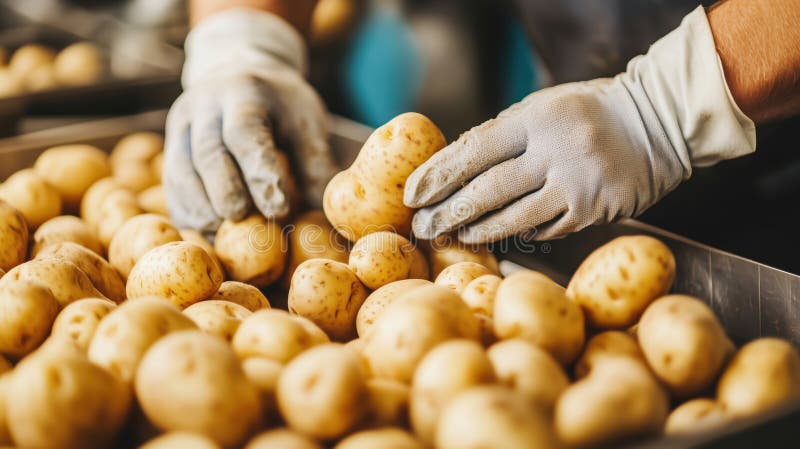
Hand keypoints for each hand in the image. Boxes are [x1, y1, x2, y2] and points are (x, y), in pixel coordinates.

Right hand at [164, 9, 337, 233]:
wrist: (236, 75)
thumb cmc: (282, 108)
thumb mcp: (306, 122)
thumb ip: (315, 162)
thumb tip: (326, 210)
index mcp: (244, 93)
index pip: (246, 134)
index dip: (260, 174)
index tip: (279, 209)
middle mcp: (204, 106)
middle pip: (208, 154)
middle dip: (227, 194)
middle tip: (247, 223)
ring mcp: (180, 127)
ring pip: (182, 172)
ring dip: (204, 210)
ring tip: (226, 237)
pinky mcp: (168, 149)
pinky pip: (171, 187)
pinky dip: (188, 214)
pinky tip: (208, 233)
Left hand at [405, 6, 754, 243]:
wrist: (660, 121)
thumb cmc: (588, 112)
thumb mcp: (542, 107)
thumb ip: (502, 136)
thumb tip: (452, 170)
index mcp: (536, 118)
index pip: (474, 151)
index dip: (437, 175)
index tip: (411, 194)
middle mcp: (556, 152)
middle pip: (488, 191)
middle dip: (448, 212)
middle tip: (421, 226)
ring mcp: (577, 185)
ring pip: (514, 219)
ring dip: (478, 231)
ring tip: (453, 236)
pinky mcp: (595, 212)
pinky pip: (544, 230)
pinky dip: (519, 233)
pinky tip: (499, 236)